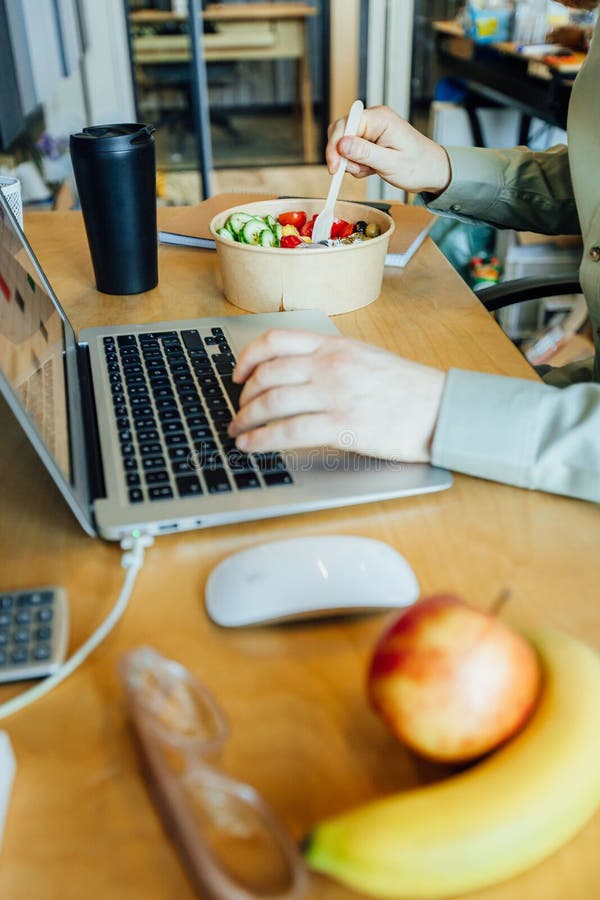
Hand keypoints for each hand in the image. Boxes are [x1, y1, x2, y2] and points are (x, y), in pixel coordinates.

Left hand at [228, 330, 446, 462]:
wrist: (441, 409)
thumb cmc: (409, 388)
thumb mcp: (366, 357)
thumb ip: (331, 359)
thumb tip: (297, 372)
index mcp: (335, 346)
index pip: (275, 340)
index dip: (248, 357)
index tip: (238, 374)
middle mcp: (329, 365)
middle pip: (266, 375)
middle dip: (243, 397)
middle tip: (237, 411)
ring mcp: (334, 395)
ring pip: (271, 403)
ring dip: (245, 419)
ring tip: (237, 431)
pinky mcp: (341, 426)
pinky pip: (287, 431)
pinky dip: (261, 439)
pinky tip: (251, 446)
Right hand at [326, 105, 450, 194]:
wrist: (432, 171)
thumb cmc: (418, 166)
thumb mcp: (390, 163)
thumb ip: (365, 153)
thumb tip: (341, 145)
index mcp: (380, 119)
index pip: (346, 125)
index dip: (335, 146)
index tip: (334, 168)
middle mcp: (374, 120)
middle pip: (341, 132)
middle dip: (342, 155)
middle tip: (351, 172)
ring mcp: (372, 130)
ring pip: (345, 145)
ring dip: (351, 163)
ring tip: (370, 170)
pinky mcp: (371, 140)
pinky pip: (353, 152)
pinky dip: (357, 164)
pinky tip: (371, 169)